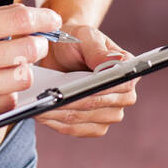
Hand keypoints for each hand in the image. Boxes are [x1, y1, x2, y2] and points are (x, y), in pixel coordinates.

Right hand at [0, 2, 61, 132]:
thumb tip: (30, 16)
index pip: (19, 18)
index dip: (43, 18)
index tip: (53, 20)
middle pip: (28, 48)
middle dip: (38, 47)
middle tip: (34, 47)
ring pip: (23, 77)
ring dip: (22, 73)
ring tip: (10, 70)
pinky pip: (10, 101)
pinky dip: (9, 96)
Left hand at [35, 21, 138, 137]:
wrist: (61, 52)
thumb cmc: (76, 41)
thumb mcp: (84, 37)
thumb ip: (98, 50)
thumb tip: (116, 61)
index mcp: (128, 72)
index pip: (120, 84)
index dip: (99, 87)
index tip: (78, 89)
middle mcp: (124, 96)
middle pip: (98, 105)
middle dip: (73, 102)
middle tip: (50, 99)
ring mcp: (109, 114)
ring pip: (83, 119)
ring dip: (60, 114)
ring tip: (40, 106)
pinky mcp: (93, 126)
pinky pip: (75, 129)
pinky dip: (57, 122)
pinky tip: (42, 114)